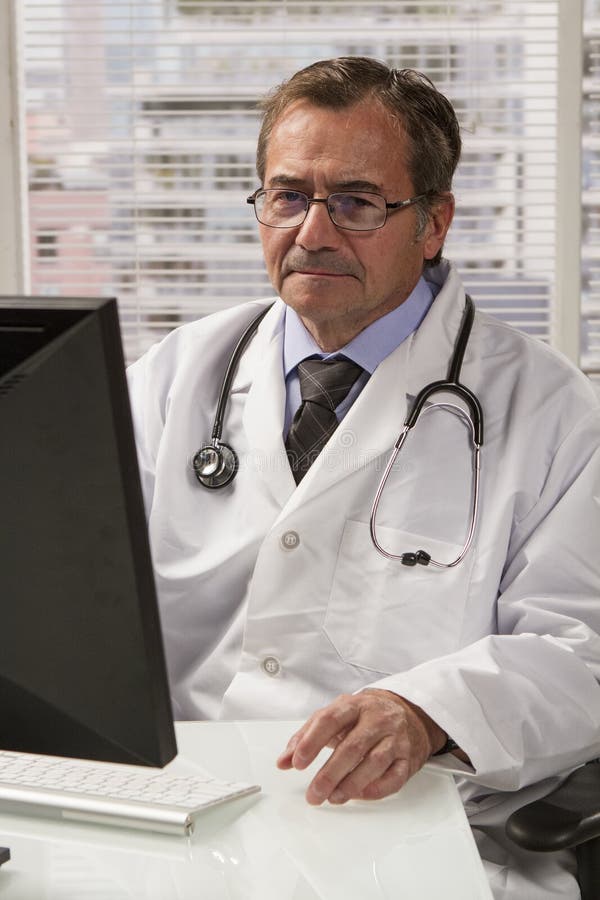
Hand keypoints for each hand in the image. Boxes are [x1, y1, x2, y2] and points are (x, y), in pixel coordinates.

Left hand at [276, 689, 445, 805]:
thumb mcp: (335, 716)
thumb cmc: (364, 717)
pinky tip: (359, 796)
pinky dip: (376, 789)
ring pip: (374, 763)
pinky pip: (394, 778)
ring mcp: (395, 739)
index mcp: (354, 705)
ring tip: (333, 798)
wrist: (408, 713)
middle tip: (313, 793)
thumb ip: (306, 736)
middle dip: (330, 774)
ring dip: (351, 784)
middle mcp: (377, 720)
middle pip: (352, 747)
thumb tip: (283, 761)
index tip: (298, 763)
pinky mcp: (407, 759)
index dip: (312, 742)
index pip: (330, 720)